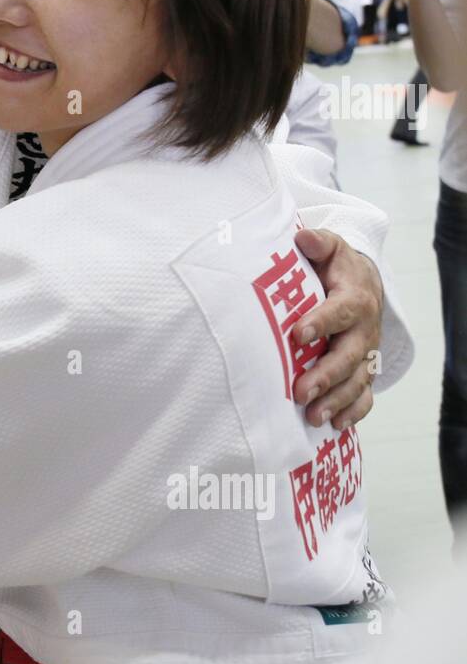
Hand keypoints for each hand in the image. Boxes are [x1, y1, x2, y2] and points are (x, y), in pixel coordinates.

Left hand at [290, 229, 382, 429]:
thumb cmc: (335, 268)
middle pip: (349, 355)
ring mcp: (365, 353)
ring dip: (336, 401)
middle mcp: (364, 330)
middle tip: (301, 391)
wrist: (362, 284)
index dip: (321, 322)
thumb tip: (303, 237)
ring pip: (357, 381)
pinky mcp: (363, 371)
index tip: (298, 334)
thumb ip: (318, 243)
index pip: (340, 311)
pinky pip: (364, 396)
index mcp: (354, 298)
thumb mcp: (330, 249)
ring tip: (313, 416)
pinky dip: (352, 412)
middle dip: (326, 375)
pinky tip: (333, 426)